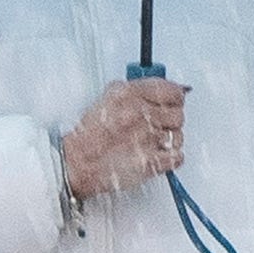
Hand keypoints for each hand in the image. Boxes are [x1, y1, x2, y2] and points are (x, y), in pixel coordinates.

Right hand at [62, 78, 186, 199]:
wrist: (75, 164)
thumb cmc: (88, 137)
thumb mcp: (107, 100)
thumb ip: (134, 92)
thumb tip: (157, 88)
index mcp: (128, 94)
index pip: (171, 89)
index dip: (175, 96)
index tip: (174, 100)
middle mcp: (140, 113)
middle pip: (178, 114)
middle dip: (170, 120)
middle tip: (157, 126)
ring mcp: (147, 138)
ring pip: (178, 136)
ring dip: (169, 141)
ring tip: (152, 143)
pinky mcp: (151, 161)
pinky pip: (177, 157)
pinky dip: (171, 159)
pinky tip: (158, 157)